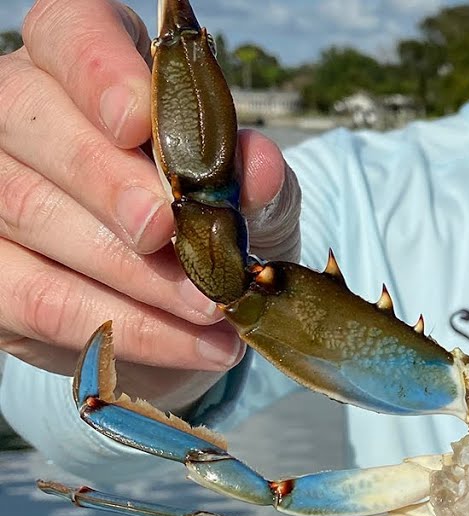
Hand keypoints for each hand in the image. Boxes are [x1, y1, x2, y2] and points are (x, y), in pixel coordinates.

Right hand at [0, 0, 300, 409]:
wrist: (201, 305)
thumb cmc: (220, 221)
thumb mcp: (257, 195)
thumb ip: (257, 177)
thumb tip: (257, 167)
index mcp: (93, 62)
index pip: (71, 32)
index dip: (97, 70)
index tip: (139, 120)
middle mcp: (24, 111)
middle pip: (34, 123)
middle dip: (109, 183)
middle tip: (171, 231)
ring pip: (30, 213)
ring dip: (132, 271)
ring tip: (213, 306)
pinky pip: (39, 298)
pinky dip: (127, 327)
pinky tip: (195, 344)